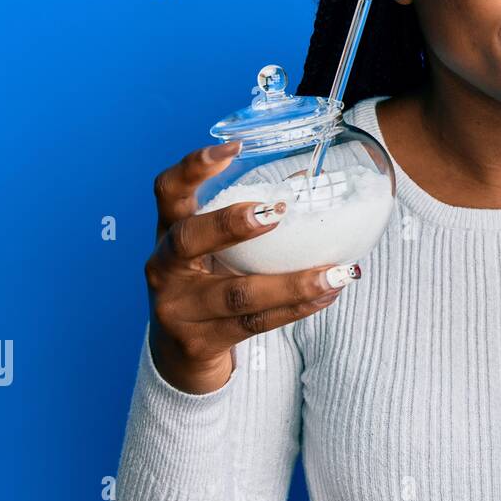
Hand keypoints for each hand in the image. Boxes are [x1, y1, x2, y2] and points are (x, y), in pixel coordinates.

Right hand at [145, 140, 363, 393]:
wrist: (179, 353)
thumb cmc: (206, 282)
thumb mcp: (215, 248)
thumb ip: (248, 217)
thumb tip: (305, 182)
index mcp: (169, 232)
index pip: (168, 191)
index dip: (194, 167)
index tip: (232, 148)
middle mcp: (164, 268)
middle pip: (188, 239)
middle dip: (231, 223)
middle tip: (275, 213)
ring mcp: (178, 309)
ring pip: (238, 294)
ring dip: (294, 282)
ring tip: (337, 272)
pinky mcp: (200, 342)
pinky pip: (256, 324)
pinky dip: (297, 308)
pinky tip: (327, 295)